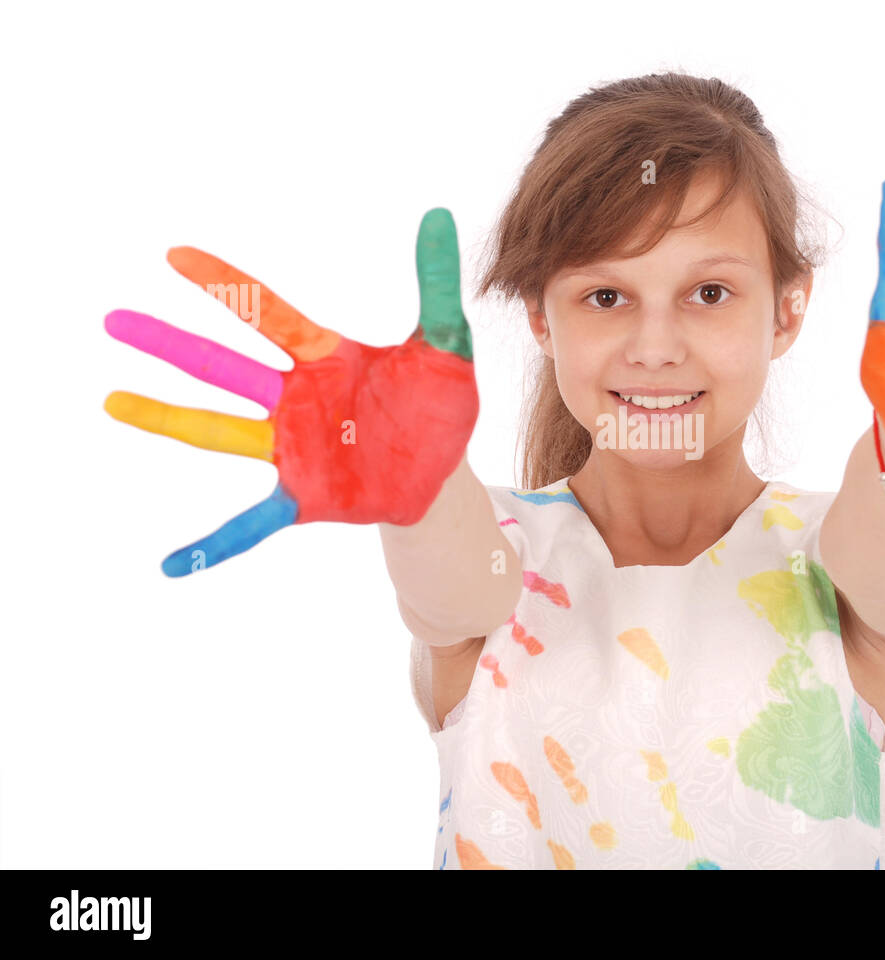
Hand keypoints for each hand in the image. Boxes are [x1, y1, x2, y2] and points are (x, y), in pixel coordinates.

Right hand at [104, 208, 478, 575]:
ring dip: (167, 419)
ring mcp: (292, 448)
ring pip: (218, 430)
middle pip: (223, 366)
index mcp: (325, 358)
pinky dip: (213, 544)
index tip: (176, 256)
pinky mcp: (302, 496)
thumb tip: (439, 216)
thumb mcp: (446, 346)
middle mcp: (296, 400)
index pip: (266, 313)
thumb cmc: (437, 406)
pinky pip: (250, 522)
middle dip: (171, 343)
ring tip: (114, 402)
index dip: (224, 286)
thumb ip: (434, 287)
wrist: (443, 474)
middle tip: (115, 320)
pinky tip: (173, 566)